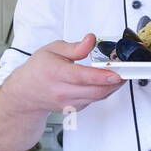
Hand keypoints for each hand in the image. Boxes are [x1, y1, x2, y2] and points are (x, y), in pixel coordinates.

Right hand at [4, 33, 125, 113]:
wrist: (26, 93)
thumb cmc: (38, 70)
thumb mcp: (52, 49)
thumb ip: (74, 46)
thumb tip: (91, 40)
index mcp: (56, 73)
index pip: (83, 77)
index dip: (102, 76)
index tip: (117, 73)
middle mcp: (62, 91)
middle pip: (95, 91)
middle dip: (114, 82)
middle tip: (125, 71)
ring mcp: (68, 102)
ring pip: (97, 97)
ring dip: (111, 87)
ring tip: (118, 74)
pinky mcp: (74, 109)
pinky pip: (93, 100)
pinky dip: (102, 91)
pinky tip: (104, 82)